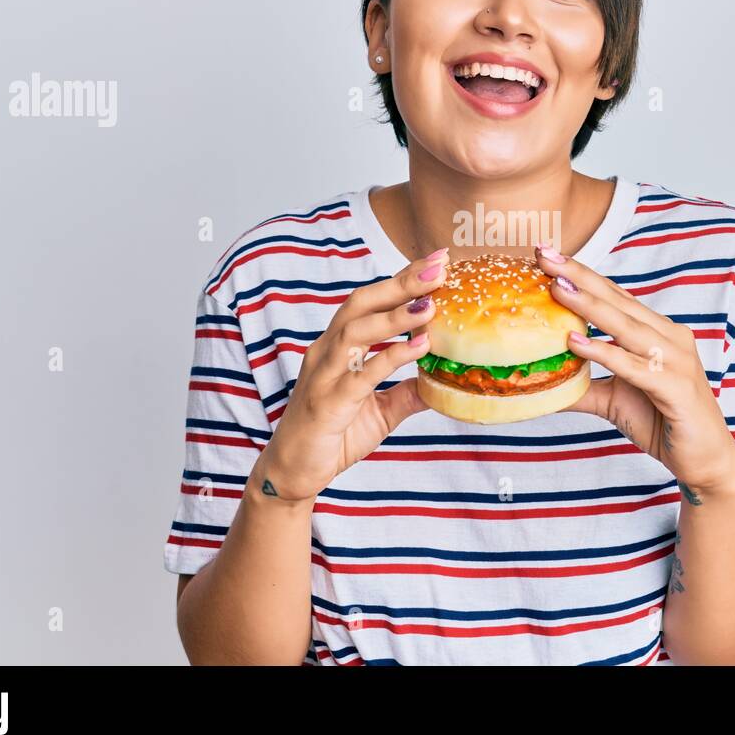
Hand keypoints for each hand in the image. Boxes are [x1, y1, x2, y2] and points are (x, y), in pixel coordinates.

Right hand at [250, 248, 445, 503]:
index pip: (371, 302)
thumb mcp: (379, 411)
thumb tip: (441, 382)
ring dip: (395, 315)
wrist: (293, 473)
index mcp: (337, 346)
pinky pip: (359, 374)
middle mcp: (326, 351)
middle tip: (438, 267)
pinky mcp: (326, 402)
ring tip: (430, 304)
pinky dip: (390, 356)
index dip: (402, 280)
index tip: (437, 262)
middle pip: (361, 303)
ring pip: (356, 331)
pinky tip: (418, 347)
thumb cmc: (331, 436)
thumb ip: (406, 393)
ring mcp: (323, 375)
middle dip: (401, 283)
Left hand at [533, 243, 734, 497]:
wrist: (704, 461)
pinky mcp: (676, 387)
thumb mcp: (613, 399)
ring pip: (626, 326)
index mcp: (657, 332)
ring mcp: (676, 360)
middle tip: (546, 255)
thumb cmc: (663, 422)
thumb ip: (582, 386)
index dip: (582, 275)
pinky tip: (576, 342)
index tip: (548, 255)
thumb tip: (539, 383)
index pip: (614, 296)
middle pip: (618, 300)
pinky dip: (606, 353)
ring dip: (589, 306)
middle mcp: (669, 337)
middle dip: (580, 276)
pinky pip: (634, 365)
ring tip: (555, 288)